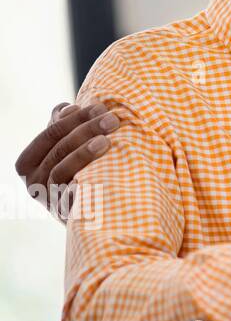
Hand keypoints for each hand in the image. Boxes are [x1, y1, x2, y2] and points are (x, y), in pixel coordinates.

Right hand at [14, 102, 118, 218]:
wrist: (91, 212)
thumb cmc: (78, 170)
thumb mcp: (65, 148)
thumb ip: (63, 126)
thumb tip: (66, 108)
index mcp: (28, 163)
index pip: (50, 134)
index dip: (75, 118)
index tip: (101, 106)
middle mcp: (33, 182)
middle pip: (58, 149)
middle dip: (86, 130)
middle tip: (112, 119)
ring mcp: (48, 198)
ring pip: (61, 170)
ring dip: (84, 152)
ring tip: (106, 140)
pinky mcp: (65, 213)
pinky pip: (72, 196)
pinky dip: (84, 182)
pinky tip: (102, 171)